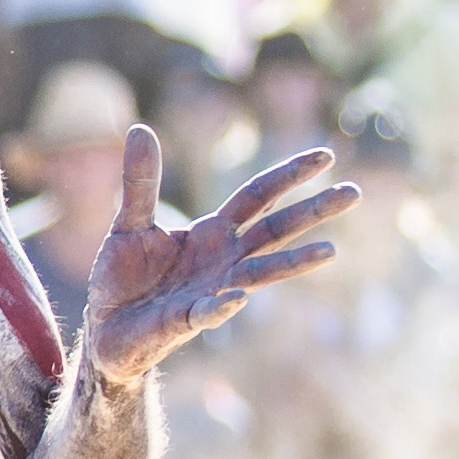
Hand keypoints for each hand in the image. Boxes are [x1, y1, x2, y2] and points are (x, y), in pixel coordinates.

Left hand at [81, 129, 358, 381]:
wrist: (103, 330)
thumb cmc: (123, 279)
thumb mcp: (129, 223)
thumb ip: (140, 182)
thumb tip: (140, 129)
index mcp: (213, 232)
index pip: (259, 196)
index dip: (290, 175)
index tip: (326, 156)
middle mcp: (223, 259)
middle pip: (276, 229)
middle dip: (314, 211)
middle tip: (355, 192)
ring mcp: (212, 290)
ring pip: (261, 273)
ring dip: (294, 262)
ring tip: (330, 251)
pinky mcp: (188, 320)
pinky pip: (210, 311)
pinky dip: (223, 305)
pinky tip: (238, 296)